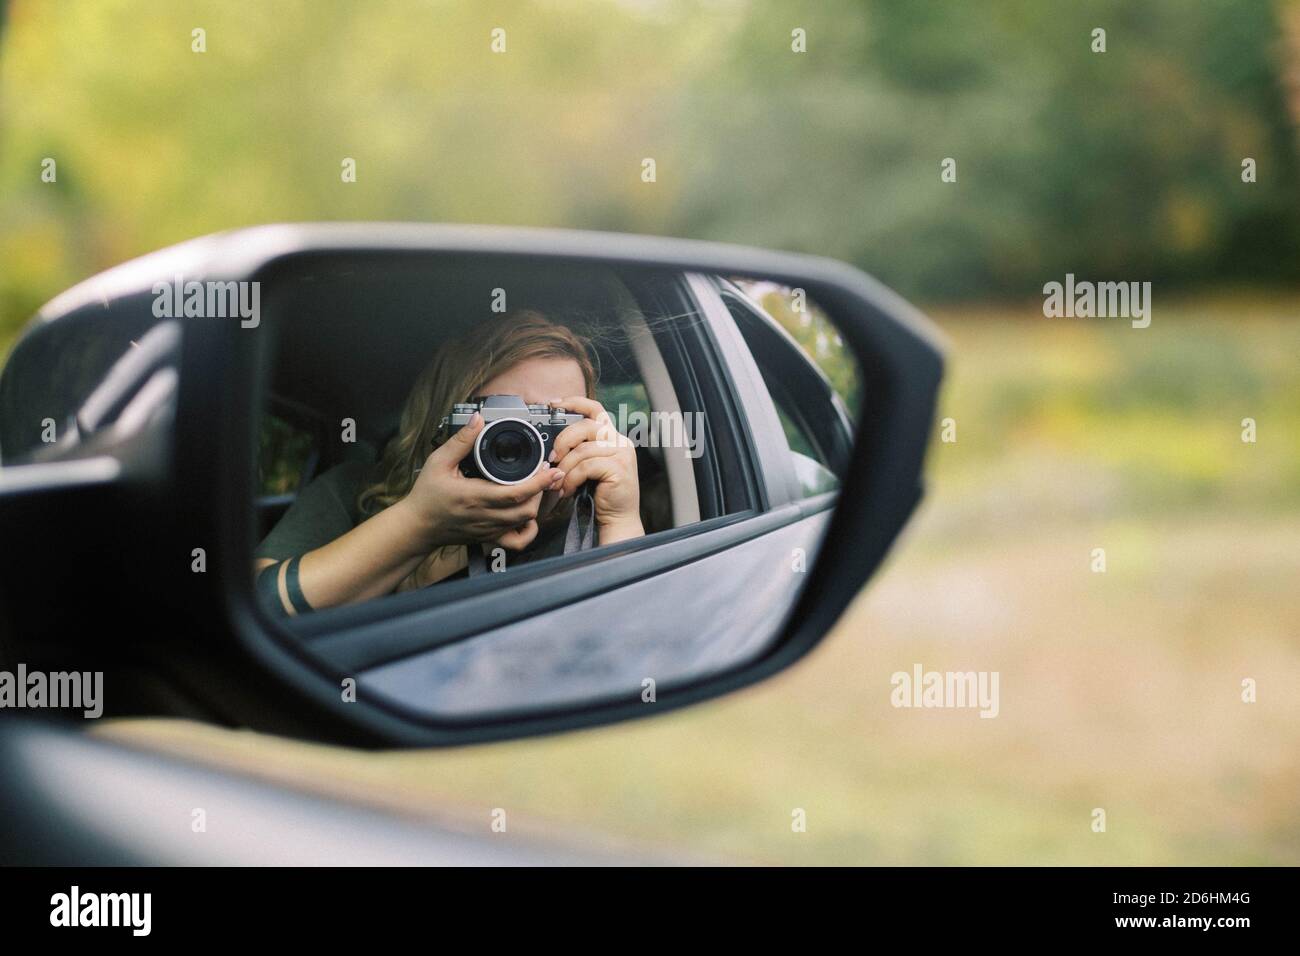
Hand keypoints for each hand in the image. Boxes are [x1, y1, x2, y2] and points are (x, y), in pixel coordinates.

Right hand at [399, 413, 565, 551]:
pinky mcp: (489, 538)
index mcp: (474, 496)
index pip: (514, 493)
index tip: (551, 470)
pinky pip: (517, 541)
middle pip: (526, 509)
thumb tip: (478, 420)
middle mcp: (485, 516)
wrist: (418, 526)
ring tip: (540, 487)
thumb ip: (460, 441)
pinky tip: (529, 516)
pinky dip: (529, 530)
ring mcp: (489, 530)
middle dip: (542, 491)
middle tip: (548, 474)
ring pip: (524, 522)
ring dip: (537, 504)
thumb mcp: (439, 462)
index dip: (538, 483)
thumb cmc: (427, 495)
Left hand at [548, 396, 643, 543]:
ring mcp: (622, 454)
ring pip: (583, 450)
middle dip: (563, 441)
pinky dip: (572, 479)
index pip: (595, 409)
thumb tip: (553, 446)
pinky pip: (586, 466)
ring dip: (565, 468)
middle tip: (552, 460)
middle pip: (585, 427)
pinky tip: (568, 490)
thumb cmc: (600, 495)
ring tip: (559, 484)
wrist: (618, 519)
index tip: (553, 404)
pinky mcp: (619, 468)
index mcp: (613, 437)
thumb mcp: (588, 467)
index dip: (574, 402)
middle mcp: (621, 441)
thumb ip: (579, 451)